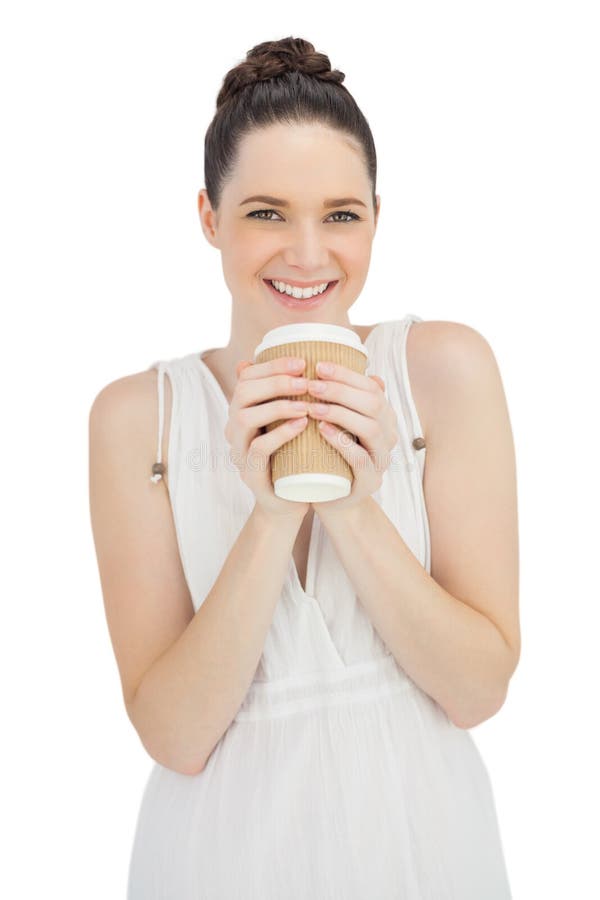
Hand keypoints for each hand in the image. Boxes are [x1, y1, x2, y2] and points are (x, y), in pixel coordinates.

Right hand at [224, 356, 311, 521]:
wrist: (290, 500)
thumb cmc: (294, 455)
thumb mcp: (293, 422)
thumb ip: (297, 395)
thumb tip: (311, 360)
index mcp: (242, 411)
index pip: (246, 377)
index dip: (271, 366)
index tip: (302, 361)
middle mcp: (234, 429)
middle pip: (242, 393)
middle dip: (274, 381)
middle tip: (305, 381)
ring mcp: (239, 452)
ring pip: (245, 418)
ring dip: (276, 406)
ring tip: (305, 404)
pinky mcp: (251, 474)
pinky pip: (258, 449)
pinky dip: (279, 434)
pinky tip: (301, 425)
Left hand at [305, 361, 398, 513]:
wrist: (331, 498)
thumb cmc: (329, 453)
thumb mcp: (333, 422)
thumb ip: (334, 398)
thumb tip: (322, 362)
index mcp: (384, 417)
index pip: (371, 388)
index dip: (347, 374)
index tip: (318, 365)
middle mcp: (389, 435)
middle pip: (373, 404)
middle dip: (341, 390)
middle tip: (311, 385)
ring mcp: (381, 459)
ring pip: (370, 428)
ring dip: (340, 413)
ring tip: (312, 407)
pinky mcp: (369, 482)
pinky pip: (360, 458)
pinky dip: (341, 441)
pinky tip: (322, 430)